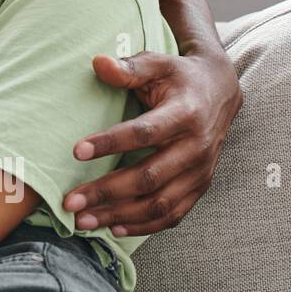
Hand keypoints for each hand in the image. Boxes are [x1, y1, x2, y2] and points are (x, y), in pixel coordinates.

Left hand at [63, 48, 242, 235]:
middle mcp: (196, 148)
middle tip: (69, 202)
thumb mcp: (156, 62)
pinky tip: (113, 229)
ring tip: (82, 220)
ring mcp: (201, 172)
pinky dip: (144, 225)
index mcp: (185, 114)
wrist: (220, 91)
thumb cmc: (178, 76)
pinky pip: (174, 215)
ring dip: (119, 216)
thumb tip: (98, 62)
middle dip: (106, 192)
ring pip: (160, 204)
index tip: (75, 151)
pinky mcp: (200, 187)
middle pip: (149, 177)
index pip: (145, 133)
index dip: (110, 143)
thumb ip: (128, 67)